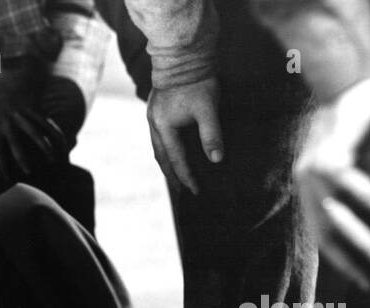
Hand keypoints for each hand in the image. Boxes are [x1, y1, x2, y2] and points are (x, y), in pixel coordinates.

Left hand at [0, 65, 70, 179]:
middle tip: (28, 172)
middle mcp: (10, 122)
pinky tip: (64, 147)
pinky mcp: (36, 110)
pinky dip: (57, 135)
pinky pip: (49, 125)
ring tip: (53, 161)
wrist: (11, 85)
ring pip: (36, 133)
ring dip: (45, 147)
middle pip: (16, 143)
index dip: (2, 166)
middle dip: (21, 158)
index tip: (8, 179)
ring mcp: (24, 116)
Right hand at [145, 77, 222, 195]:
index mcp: (164, 127)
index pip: (176, 160)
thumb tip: (217, 159)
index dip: (187, 177)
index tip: (196, 191)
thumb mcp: (208, 109)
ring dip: (167, 162)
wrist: (182, 54)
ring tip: (175, 174)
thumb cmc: (197, 80)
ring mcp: (152, 116)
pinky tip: (172, 148)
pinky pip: (158, 135)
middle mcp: (154, 124)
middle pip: (161, 158)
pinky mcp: (156, 108)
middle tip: (181, 191)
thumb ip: (211, 134)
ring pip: (158, 147)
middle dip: (171, 175)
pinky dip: (165, 147)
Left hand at [297, 105, 369, 292]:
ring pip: (341, 220)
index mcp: (307, 188)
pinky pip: (357, 192)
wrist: (345, 75)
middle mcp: (305, 184)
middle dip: (356, 261)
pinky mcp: (329, 158)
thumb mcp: (349, 152)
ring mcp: (313, 173)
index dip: (342, 261)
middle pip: (329, 235)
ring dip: (368, 244)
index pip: (322, 236)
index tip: (363, 283)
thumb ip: (353, 181)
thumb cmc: (354, 114)